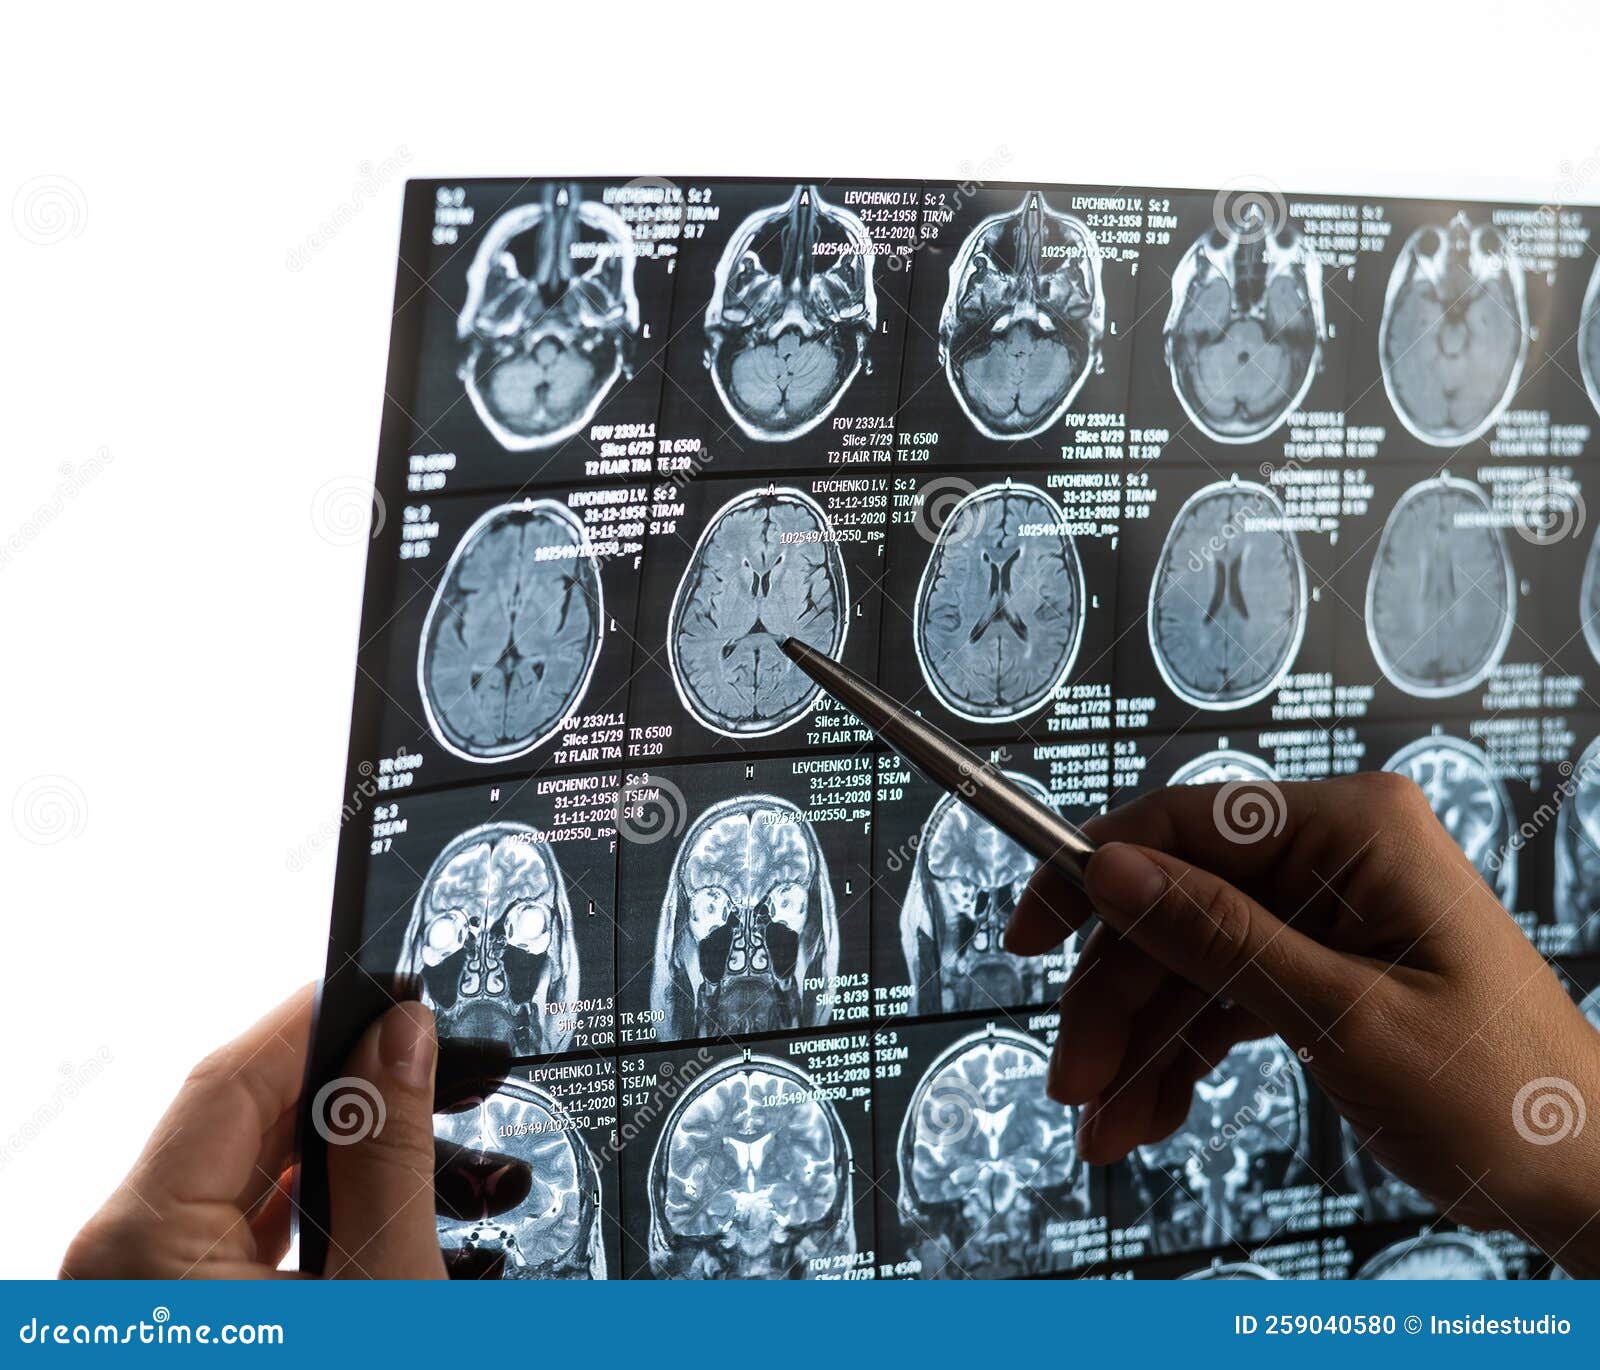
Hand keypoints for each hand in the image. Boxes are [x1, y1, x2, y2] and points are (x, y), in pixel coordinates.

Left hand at [60, 987, 445, 1279]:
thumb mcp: (378, 1279)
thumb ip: (386, 1154)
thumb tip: (399, 1039)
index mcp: (142, 1245)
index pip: (228, 1080)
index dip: (313, 1021)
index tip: (381, 988)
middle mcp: (121, 1262)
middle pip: (236, 1122)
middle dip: (336, 1082)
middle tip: (417, 1051)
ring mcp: (144, 1287)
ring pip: (242, 1171)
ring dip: (329, 1143)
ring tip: (410, 1122)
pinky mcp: (178, 1306)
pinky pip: (236, 1222)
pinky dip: (306, 1199)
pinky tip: (370, 1191)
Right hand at [1004, 772, 1599, 1275]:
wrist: (1583, 1179)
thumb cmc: (1506, 1096)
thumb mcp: (1343, 1018)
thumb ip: (1217, 936)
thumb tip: (1110, 870)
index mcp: (1356, 830)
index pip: (1187, 823)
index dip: (1093, 874)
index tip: (1029, 931)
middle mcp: (1336, 856)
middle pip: (1176, 906)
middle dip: (1117, 1000)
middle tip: (1071, 1077)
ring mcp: (1327, 912)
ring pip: (1188, 963)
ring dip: (1138, 1044)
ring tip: (1103, 1123)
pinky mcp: (1321, 965)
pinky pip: (1223, 999)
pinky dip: (1180, 1057)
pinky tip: (1142, 1115)